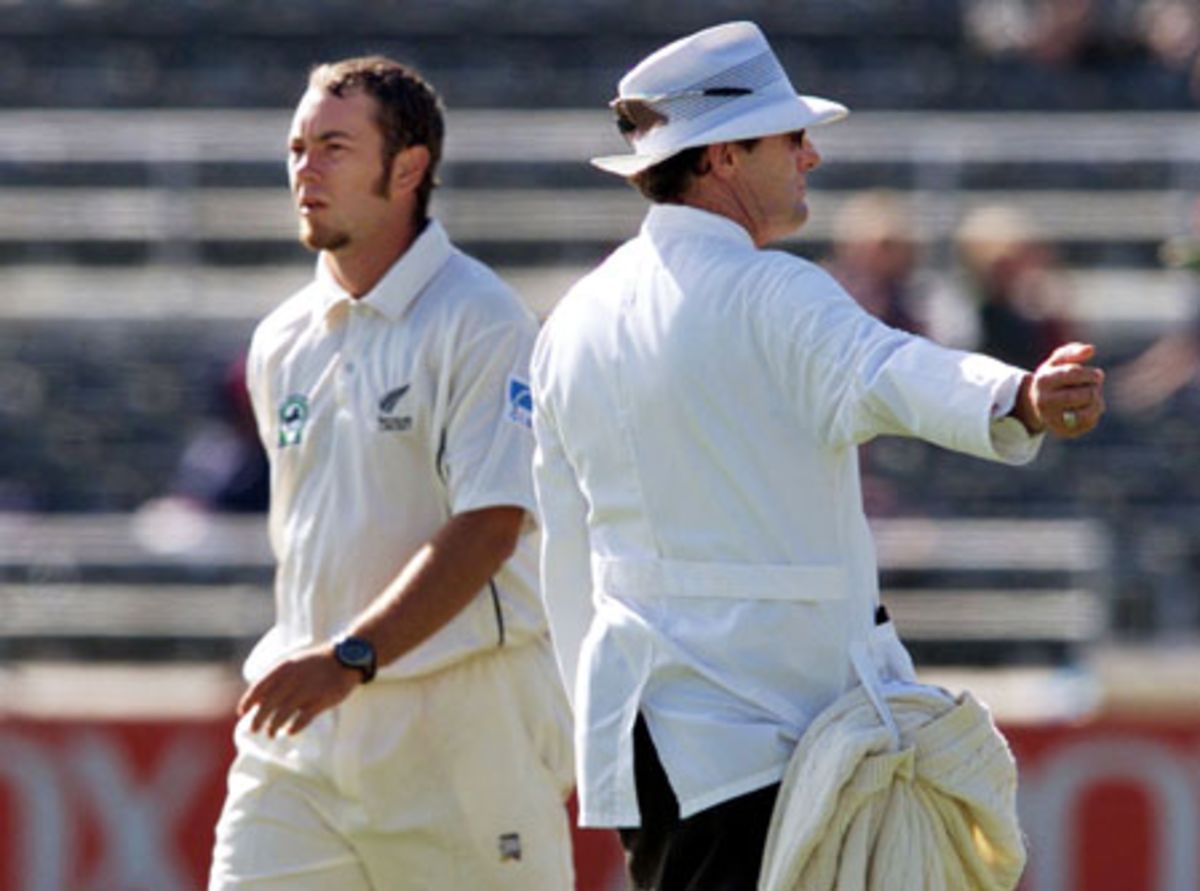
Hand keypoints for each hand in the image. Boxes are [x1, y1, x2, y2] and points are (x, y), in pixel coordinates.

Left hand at [237, 642, 360, 736]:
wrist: (345, 659)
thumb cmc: (316, 664)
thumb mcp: (294, 663)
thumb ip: (276, 678)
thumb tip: (258, 700)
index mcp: (284, 668)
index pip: (259, 686)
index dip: (248, 701)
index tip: (242, 712)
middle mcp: (293, 679)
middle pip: (268, 704)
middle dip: (258, 719)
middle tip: (254, 729)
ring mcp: (307, 690)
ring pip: (283, 713)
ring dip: (273, 726)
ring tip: (270, 733)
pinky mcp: (321, 700)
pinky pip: (303, 718)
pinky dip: (294, 727)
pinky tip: (290, 731)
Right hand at [1014, 342, 1105, 437]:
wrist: (1036, 403)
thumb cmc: (1052, 377)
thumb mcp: (1057, 361)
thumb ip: (1073, 351)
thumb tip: (1091, 350)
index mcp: (1043, 380)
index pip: (1073, 374)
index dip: (1091, 374)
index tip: (1099, 375)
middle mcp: (1044, 401)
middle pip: (1084, 395)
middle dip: (1094, 389)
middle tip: (1094, 386)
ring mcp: (1052, 418)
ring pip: (1088, 412)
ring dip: (1097, 401)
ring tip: (1092, 396)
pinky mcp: (1062, 431)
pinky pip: (1089, 423)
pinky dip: (1094, 413)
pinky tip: (1088, 407)